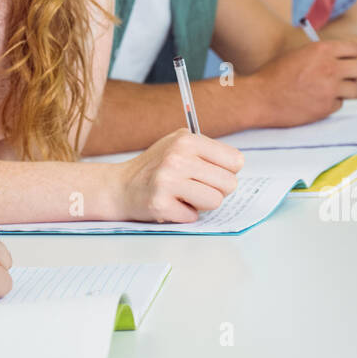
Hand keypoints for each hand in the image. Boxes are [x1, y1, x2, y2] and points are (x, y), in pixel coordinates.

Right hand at [116, 128, 242, 222]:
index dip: (227, 171)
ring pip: (215, 201)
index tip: (212, 173)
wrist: (120, 186)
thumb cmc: (156, 167)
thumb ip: (207, 151)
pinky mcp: (160, 204)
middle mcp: (177, 158)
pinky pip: (193, 217)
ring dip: (202, 204)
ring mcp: (167, 181)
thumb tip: (236, 165)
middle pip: (229, 183)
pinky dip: (184, 214)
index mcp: (186, 140)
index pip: (235, 160)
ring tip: (184, 196)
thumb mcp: (179, 145)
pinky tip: (170, 204)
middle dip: (217, 189)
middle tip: (197, 187)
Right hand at [249, 40, 356, 123]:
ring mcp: (330, 89)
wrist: (259, 97)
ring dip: (345, 90)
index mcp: (322, 50)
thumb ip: (320, 54)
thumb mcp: (298, 54)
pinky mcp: (326, 108)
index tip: (347, 60)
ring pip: (355, 89)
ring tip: (329, 89)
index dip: (352, 55)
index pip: (355, 49)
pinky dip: (331, 103)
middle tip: (348, 76)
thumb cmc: (273, 75)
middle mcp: (330, 68)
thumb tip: (339, 58)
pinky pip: (339, 104)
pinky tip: (315, 100)